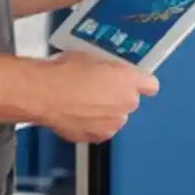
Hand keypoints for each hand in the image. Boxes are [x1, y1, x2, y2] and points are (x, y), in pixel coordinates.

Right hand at [36, 51, 159, 142]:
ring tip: (80, 103)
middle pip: (129, 101)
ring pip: (114, 118)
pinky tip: (73, 114)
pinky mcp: (96, 137)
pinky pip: (98, 130)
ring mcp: (113, 124)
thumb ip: (104, 67)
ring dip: (104, 112)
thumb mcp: (88, 56)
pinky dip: (89, 125)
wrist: (44, 93)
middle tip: (95, 88)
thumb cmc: (64, 70)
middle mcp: (127, 104)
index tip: (130, 79)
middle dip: (116, 97)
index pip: (150, 84)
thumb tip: (104, 71)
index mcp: (128, 80)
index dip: (139, 82)